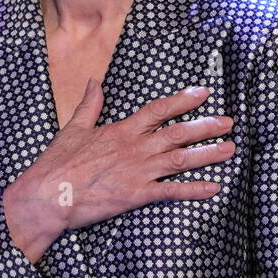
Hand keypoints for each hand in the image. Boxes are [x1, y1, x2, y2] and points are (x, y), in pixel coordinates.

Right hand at [2, 79, 234, 263]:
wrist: (48, 196)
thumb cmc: (57, 164)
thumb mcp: (73, 128)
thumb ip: (90, 105)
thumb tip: (96, 82)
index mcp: (121, 130)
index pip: (159, 110)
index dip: (183, 100)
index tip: (204, 93)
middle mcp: (135, 148)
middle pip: (178, 133)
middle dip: (206, 126)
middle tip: (229, 122)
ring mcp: (138, 172)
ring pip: (181, 159)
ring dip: (208, 154)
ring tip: (230, 149)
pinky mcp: (136, 196)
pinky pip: (171, 192)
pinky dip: (194, 190)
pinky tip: (213, 188)